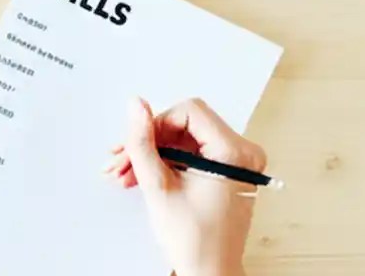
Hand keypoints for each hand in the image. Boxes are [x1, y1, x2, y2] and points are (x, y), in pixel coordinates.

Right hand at [107, 97, 266, 275]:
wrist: (208, 273)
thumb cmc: (195, 241)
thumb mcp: (159, 186)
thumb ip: (143, 142)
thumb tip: (136, 105)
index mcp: (236, 153)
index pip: (190, 112)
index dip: (157, 124)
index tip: (137, 143)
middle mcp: (242, 153)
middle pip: (184, 126)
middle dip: (149, 142)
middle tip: (122, 160)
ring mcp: (234, 163)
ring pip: (182, 140)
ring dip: (151, 154)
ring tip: (125, 172)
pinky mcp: (224, 172)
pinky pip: (189, 154)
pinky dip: (164, 163)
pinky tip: (141, 176)